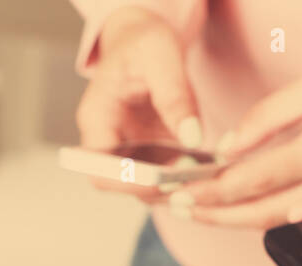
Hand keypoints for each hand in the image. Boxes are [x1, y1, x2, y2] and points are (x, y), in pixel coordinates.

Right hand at [75, 7, 200, 200]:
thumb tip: (191, 137)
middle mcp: (106, 140)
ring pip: (142, 188)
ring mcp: (126, 150)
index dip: (128, 182)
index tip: (164, 178)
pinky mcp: (146, 153)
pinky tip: (204, 170)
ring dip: (171, 188)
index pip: (99, 169)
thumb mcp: (162, 56)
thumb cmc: (143, 41)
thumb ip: (175, 96)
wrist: (143, 40)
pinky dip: (181, 178)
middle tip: (193, 180)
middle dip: (155, 189)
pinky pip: (160, 176)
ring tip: (202, 176)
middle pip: (120, 186)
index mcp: (97, 117)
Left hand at [173, 58, 301, 228]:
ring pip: (275, 219)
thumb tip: (225, 148)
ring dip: (232, 218)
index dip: (215, 189)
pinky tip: (234, 207)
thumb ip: (268, 119)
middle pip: (261, 212)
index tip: (182, 190)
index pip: (257, 178)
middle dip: (215, 213)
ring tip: (196, 210)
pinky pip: (293, 213)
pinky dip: (259, 213)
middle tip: (177, 208)